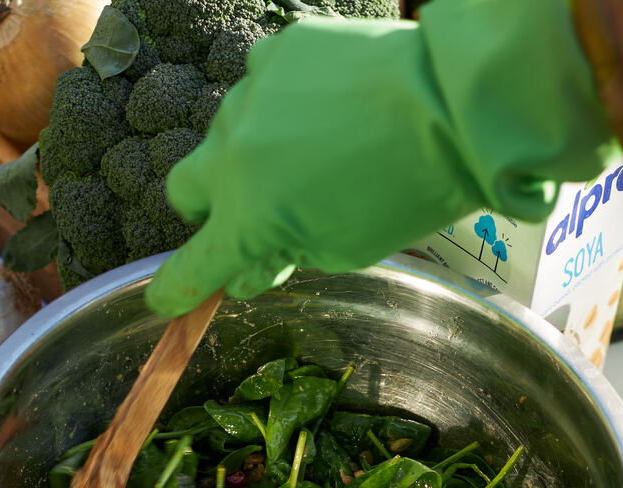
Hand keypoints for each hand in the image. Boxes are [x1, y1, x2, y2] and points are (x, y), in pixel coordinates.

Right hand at [145, 0, 622, 316]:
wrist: (454, 103)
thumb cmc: (407, 191)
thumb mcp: (344, 250)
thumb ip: (283, 256)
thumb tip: (253, 263)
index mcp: (247, 219)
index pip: (191, 268)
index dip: (177, 289)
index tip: (167, 299)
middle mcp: (232, 155)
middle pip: (187, 190)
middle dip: (212, 206)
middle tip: (259, 208)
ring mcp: (250, 96)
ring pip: (229, 133)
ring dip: (255, 149)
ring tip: (319, 147)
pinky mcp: (277, 54)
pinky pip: (262, 86)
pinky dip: (283, 102)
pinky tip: (330, 106)